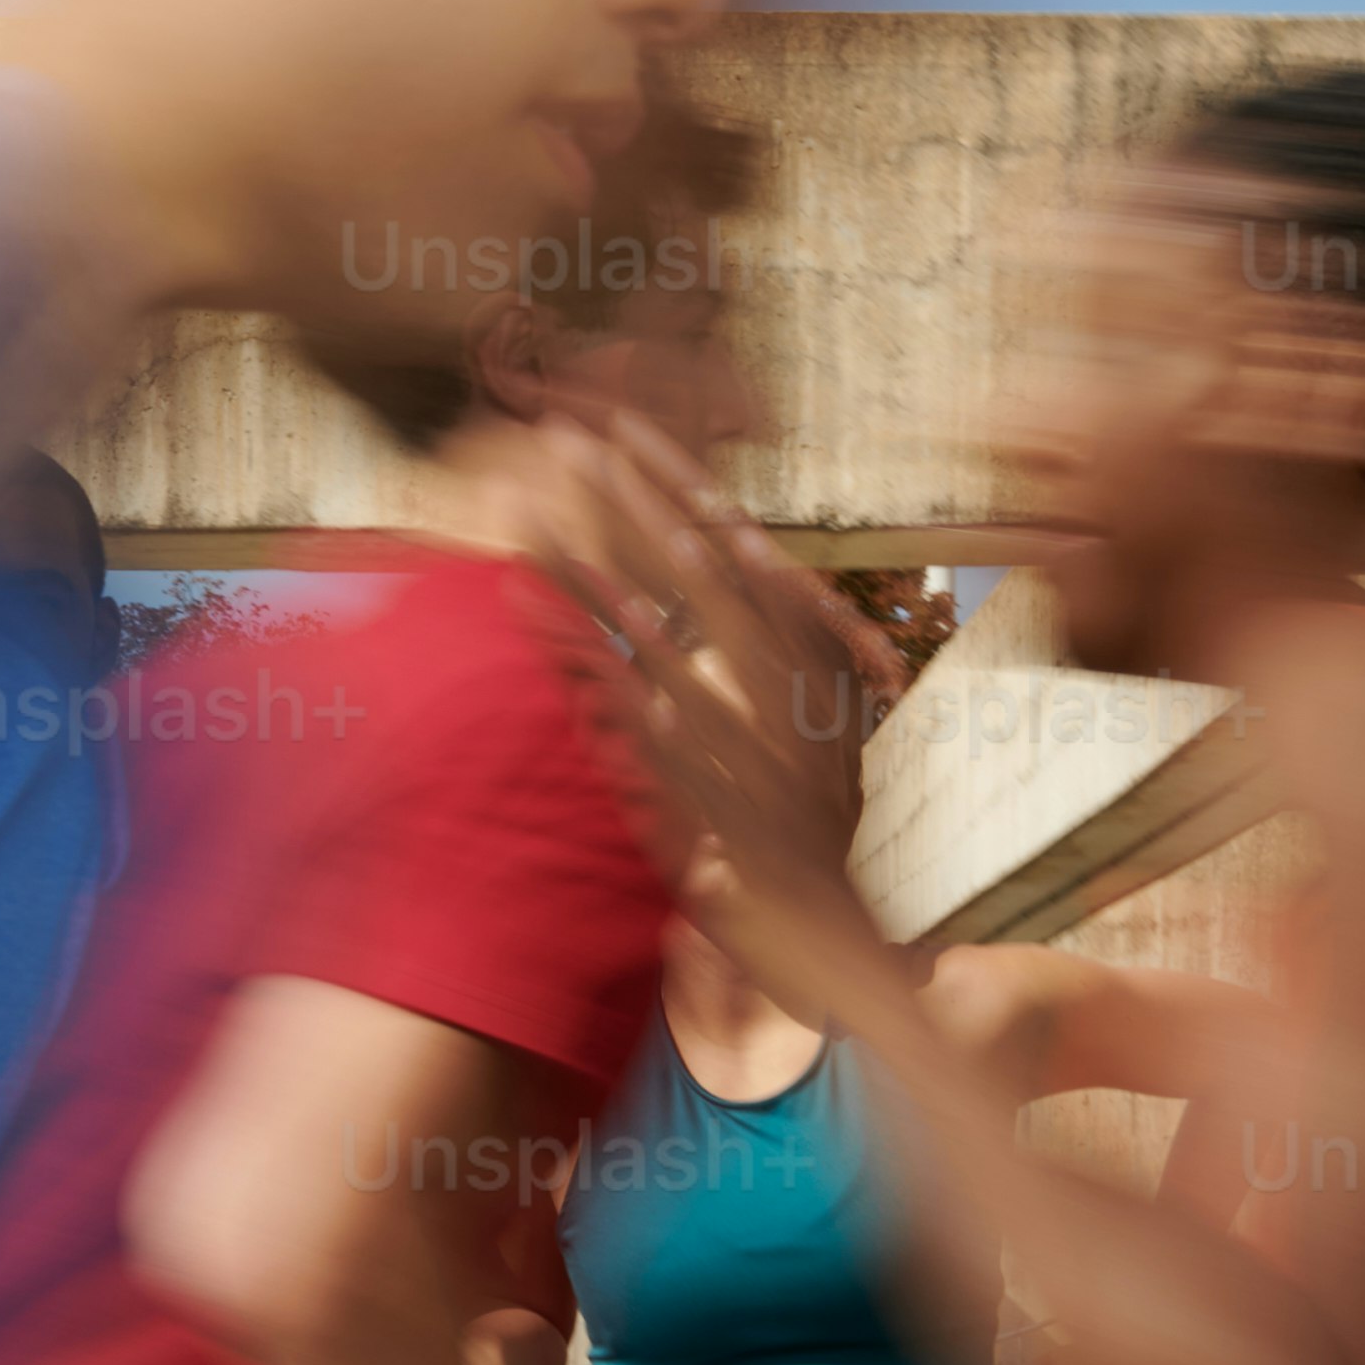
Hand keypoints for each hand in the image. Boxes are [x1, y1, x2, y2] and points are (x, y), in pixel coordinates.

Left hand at [519, 416, 900, 996]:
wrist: (840, 941)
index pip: (737, 545)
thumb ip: (784, 666)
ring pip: (650, 633)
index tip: (624, 423)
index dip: (680, 482)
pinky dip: (581, 669)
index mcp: (805, 662)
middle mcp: (778, 689)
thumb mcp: (818, 735)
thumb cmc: (818, 838)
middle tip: (564, 433)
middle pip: (694, 570)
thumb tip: (742, 593)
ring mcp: (737, 735)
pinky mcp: (698, 790)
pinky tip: (531, 627)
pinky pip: (628, 718)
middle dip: (628, 498)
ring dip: (585, 572)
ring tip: (523, 514)